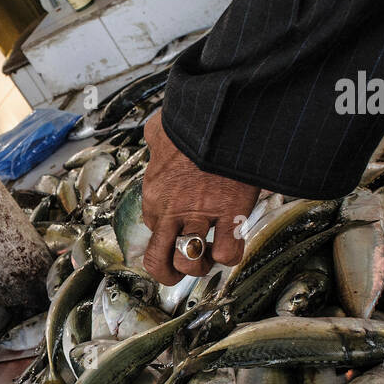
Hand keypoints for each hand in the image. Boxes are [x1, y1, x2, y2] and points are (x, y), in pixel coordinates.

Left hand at [141, 112, 260, 285]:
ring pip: (190, 262)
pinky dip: (230, 255)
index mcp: (154, 193)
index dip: (166, 232)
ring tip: (210, 257)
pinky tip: (232, 245)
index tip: (178, 229)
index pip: (151, 227)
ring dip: (200, 265)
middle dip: (170, 272)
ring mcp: (201, 214)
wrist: (220, 111)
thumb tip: (158, 134)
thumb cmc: (191, 119)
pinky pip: (229, 252)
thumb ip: (158, 140)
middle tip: (182, 268)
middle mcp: (171, 210)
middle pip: (159, 261)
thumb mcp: (162, 130)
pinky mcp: (231, 212)